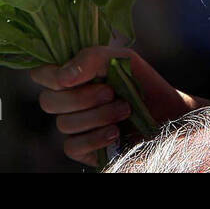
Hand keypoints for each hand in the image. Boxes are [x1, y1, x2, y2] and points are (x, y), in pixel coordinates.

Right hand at [29, 46, 204, 167]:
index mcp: (71, 76)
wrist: (169, 112)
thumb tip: (64, 76)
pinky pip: (72, 146)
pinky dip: (95, 138)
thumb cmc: (142, 81)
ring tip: (124, 109)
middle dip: (82, 97)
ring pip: (63, 124)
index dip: (50, 75)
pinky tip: (116, 132)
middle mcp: (68, 102)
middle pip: (48, 102)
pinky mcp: (85, 150)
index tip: (75, 76)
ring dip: (97, 116)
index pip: (40, 74)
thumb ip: (91, 58)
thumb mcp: (121, 58)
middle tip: (111, 92)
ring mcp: (75, 127)